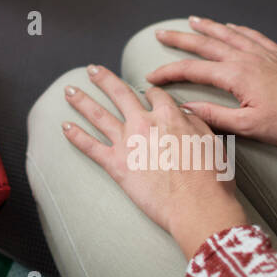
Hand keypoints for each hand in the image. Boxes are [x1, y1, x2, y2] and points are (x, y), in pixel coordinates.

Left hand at [62, 64, 245, 258]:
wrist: (198, 206)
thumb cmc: (211, 178)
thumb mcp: (211, 140)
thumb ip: (194, 121)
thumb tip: (183, 112)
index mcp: (170, 115)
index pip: (154, 95)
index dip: (149, 92)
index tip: (144, 92)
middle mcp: (144, 123)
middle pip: (119, 93)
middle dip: (104, 79)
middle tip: (92, 70)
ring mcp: (127, 142)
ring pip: (98, 114)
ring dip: (81, 100)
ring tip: (69, 90)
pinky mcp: (116, 164)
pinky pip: (90, 146)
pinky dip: (76, 136)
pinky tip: (65, 127)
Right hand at [147, 16, 276, 146]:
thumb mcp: (250, 127)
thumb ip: (216, 115)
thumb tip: (186, 109)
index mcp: (236, 76)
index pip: (192, 70)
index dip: (168, 72)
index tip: (152, 77)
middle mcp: (246, 58)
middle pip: (205, 44)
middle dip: (180, 39)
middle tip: (161, 33)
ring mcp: (263, 53)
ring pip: (228, 34)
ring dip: (207, 26)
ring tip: (192, 20)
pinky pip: (252, 35)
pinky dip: (237, 29)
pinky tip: (231, 27)